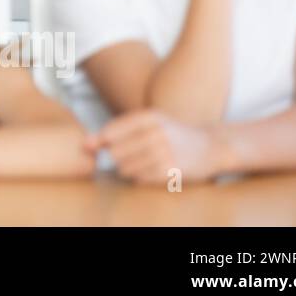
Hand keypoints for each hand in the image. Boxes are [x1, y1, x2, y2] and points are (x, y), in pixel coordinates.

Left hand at [87, 109, 223, 184]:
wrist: (210, 146)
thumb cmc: (172, 133)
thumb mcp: (149, 123)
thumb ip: (116, 130)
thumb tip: (85, 144)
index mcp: (150, 117)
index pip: (111, 131)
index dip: (101, 141)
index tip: (100, 146)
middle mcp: (157, 133)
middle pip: (115, 152)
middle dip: (116, 157)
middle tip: (129, 154)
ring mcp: (165, 153)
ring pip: (125, 168)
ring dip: (127, 168)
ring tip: (142, 162)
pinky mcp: (171, 171)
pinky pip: (140, 178)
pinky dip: (140, 177)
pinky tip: (150, 170)